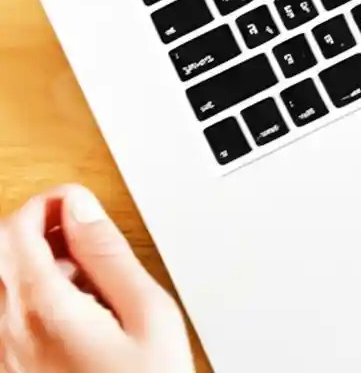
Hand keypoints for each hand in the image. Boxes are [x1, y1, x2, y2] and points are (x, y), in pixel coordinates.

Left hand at [0, 185, 193, 372]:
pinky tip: (73, 311)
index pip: (20, 228)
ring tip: (85, 275)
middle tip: (82, 230)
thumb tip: (83, 210)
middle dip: (38, 228)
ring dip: (35, 265)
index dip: (49, 203)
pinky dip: (31, 298)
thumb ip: (111, 255)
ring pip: (0, 285)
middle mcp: (9, 330)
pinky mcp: (13, 372)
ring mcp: (5, 355)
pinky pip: (4, 318)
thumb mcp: (149, 314)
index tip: (78, 201)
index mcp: (43, 308)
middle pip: (0, 252)